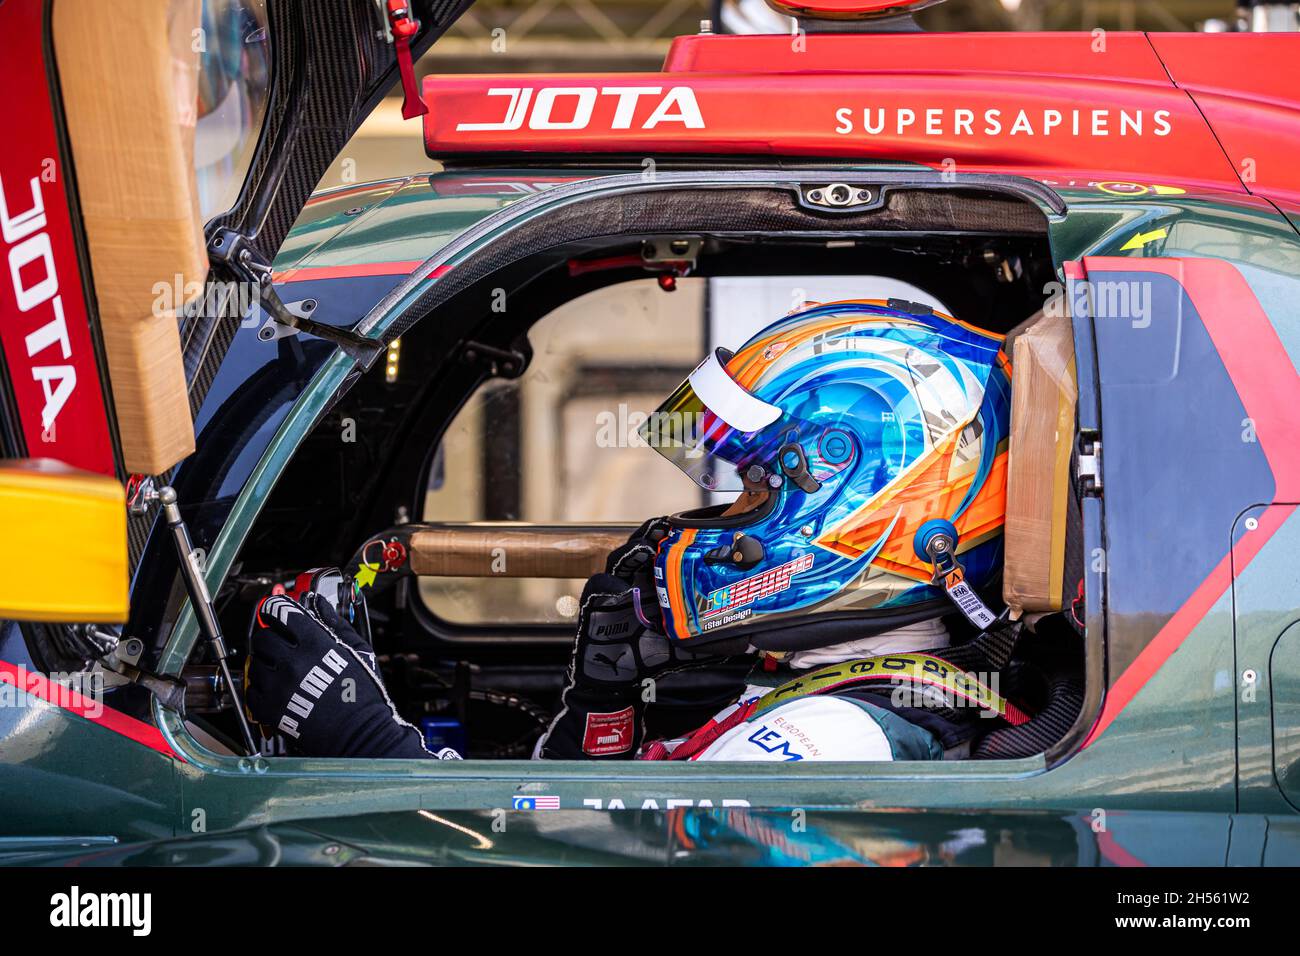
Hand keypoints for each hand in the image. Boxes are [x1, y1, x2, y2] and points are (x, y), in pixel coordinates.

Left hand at [246, 593, 458, 759]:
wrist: (359, 733)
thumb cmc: (363, 694)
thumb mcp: (357, 651)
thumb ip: (336, 624)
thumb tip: (320, 605)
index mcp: (315, 644)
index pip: (282, 613)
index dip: (276, 608)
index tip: (274, 610)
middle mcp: (292, 662)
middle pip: (262, 637)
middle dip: (269, 637)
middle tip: (279, 644)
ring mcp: (278, 686)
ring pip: (254, 663)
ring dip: (264, 662)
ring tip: (280, 670)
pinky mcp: (270, 709)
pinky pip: (251, 691)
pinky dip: (259, 688)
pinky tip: (275, 689)